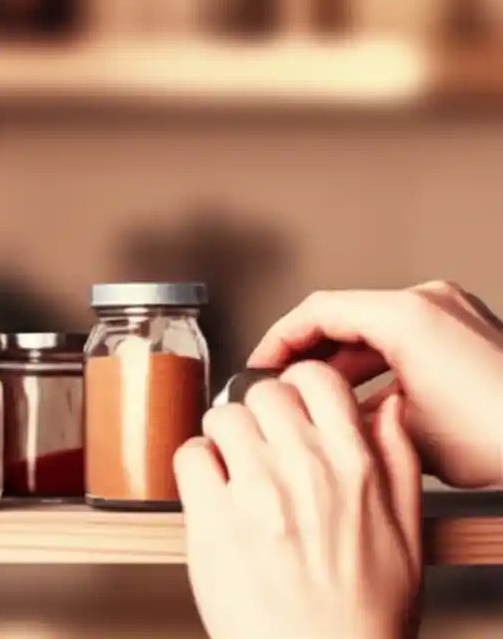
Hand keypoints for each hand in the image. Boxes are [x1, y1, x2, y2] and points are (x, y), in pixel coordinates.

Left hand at [176, 362, 421, 638]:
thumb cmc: (364, 614)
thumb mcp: (406, 534)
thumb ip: (397, 462)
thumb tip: (384, 409)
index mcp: (354, 467)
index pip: (315, 378)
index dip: (297, 387)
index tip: (291, 406)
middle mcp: (304, 470)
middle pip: (262, 391)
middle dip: (257, 411)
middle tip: (258, 441)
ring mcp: (255, 493)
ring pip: (221, 416)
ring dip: (222, 436)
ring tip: (233, 467)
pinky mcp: (212, 520)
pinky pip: (189, 456)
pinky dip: (194, 465)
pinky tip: (210, 489)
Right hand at [249, 281, 502, 488]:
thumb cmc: (501, 435)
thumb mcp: (400, 430)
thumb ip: (349, 410)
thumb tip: (319, 412)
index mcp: (405, 315)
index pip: (317, 311)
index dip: (278, 341)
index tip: (259, 366)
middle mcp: (430, 302)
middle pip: (345, 316)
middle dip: (308, 354)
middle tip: (280, 384)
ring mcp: (453, 313)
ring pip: (375, 329)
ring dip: (343, 362)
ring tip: (318, 397)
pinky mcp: (470, 331)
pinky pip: (406, 338)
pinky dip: (378, 364)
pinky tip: (366, 399)